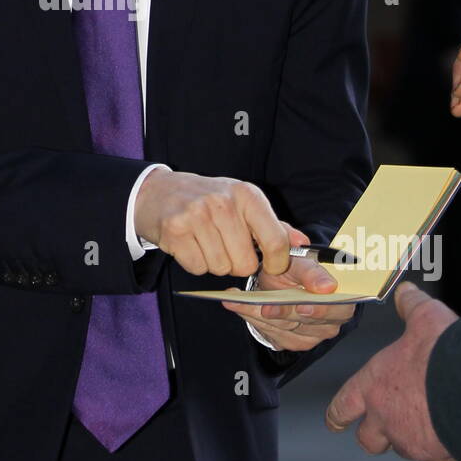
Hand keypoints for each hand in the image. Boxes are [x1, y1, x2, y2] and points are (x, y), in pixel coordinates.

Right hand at [134, 169, 293, 278]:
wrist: (158, 191)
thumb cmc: (206, 199)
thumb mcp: (243, 203)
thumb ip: (273, 225)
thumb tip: (302, 243)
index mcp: (247, 195)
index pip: (275, 241)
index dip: (277, 263)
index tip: (271, 266)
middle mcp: (223, 203)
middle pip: (246, 263)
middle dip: (238, 263)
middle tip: (226, 246)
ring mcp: (197, 215)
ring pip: (222, 268)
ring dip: (215, 263)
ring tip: (206, 242)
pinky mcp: (175, 231)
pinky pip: (198, 269)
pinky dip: (195, 263)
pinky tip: (190, 244)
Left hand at [221, 234, 355, 350]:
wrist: (281, 280)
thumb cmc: (296, 268)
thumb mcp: (302, 261)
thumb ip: (312, 271)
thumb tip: (327, 286)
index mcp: (343, 296)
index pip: (338, 307)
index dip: (320, 309)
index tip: (303, 307)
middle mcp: (333, 319)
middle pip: (309, 322)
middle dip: (285, 314)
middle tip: (265, 307)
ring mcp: (315, 334)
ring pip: (287, 328)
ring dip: (262, 316)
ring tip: (240, 302)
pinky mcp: (295, 341)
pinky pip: (274, 335)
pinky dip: (254, 320)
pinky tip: (239, 307)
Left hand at [325, 281, 457, 460]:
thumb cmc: (443, 355)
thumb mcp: (424, 318)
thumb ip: (411, 306)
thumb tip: (405, 292)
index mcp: (374, 386)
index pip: (343, 406)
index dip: (337, 415)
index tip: (335, 421)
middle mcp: (386, 417)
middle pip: (368, 440)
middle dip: (372, 437)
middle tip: (379, 433)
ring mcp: (410, 439)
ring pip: (402, 449)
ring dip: (408, 440)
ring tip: (421, 427)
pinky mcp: (434, 454)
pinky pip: (432, 459)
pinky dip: (437, 451)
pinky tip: (446, 439)